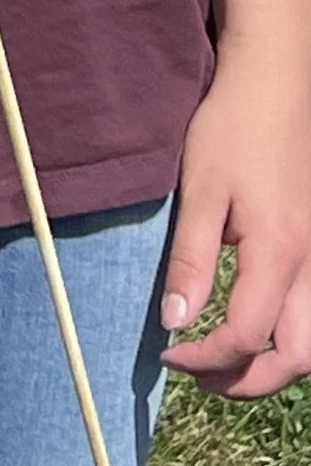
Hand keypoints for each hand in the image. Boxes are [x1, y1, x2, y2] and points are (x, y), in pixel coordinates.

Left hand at [162, 48, 310, 394]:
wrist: (275, 84)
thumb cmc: (232, 129)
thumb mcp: (200, 190)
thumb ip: (191, 261)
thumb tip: (175, 323)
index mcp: (279, 254)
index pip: (247, 337)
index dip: (206, 358)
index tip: (168, 352)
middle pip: (297, 358)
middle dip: (249, 380)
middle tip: (199, 375)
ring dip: (274, 365)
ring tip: (225, 361)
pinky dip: (289, 337)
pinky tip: (255, 326)